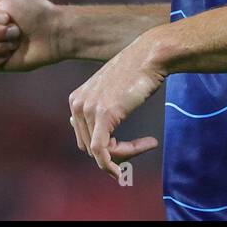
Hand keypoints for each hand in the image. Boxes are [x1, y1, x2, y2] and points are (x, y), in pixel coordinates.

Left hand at [68, 30, 164, 177]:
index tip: (130, 146)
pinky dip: (111, 165)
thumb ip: (99, 109)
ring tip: (148, 143)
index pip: (84, 138)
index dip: (106, 147)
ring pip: (100, 152)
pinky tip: (122, 172)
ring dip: (125, 154)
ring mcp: (88, 109)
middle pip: (89, 148)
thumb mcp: (111, 91)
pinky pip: (102, 151)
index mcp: (76, 100)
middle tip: (141, 147)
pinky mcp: (104, 115)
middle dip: (115, 153)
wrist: (150, 55)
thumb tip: (93, 137)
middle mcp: (77, 105)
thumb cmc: (137, 71)